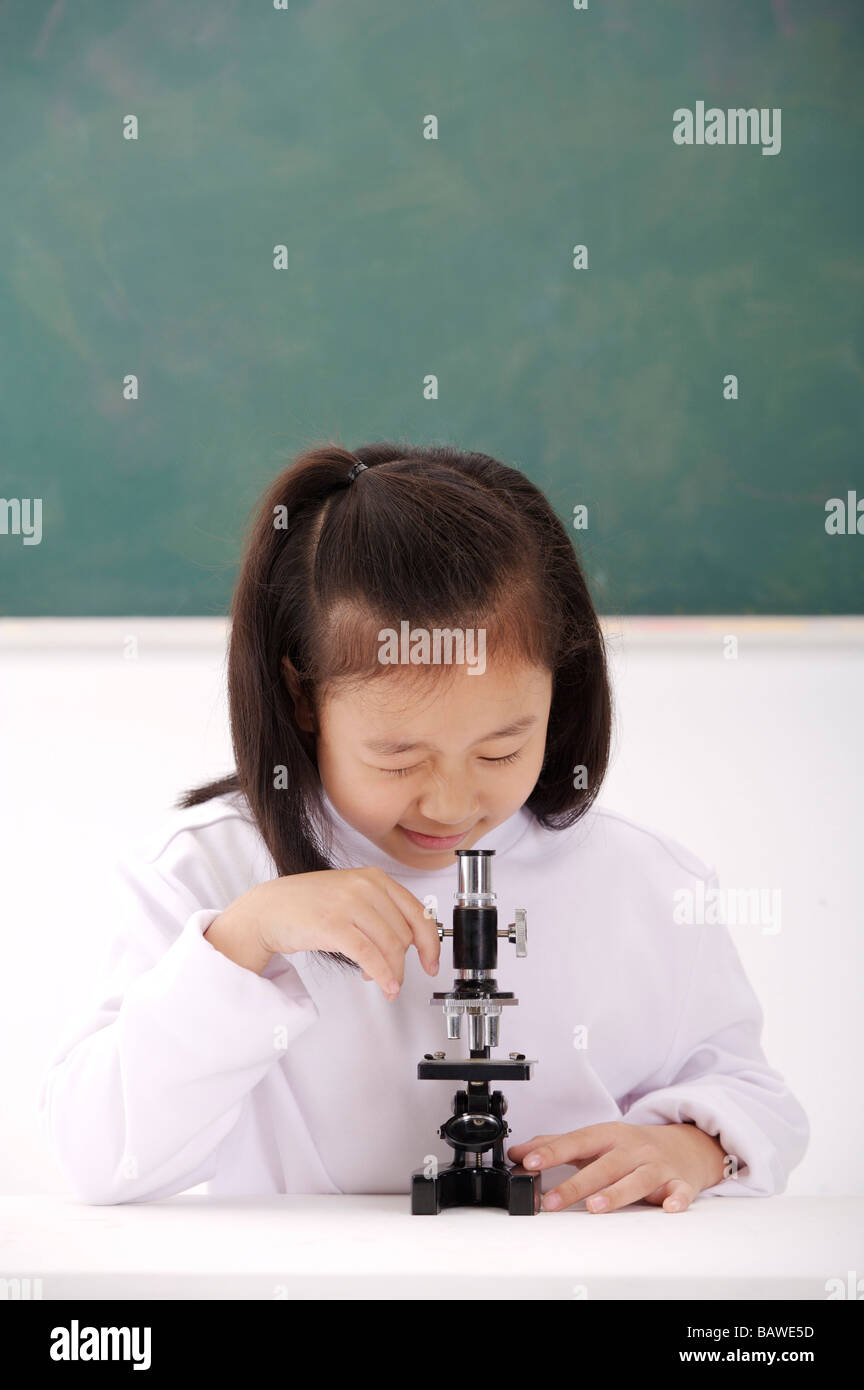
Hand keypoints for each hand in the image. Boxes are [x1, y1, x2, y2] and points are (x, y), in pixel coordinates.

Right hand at [210, 866, 439, 998]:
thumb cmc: (308, 904)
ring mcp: (349, 904)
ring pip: (390, 946)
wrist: (268, 908)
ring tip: (385, 983)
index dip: (431, 943)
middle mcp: (365, 886)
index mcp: (374, 877)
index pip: (418, 912)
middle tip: (395, 976)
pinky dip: (382, 975)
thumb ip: (380, 910)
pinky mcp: (333, 925)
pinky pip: (369, 955)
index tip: (432, 962)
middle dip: (404, 962)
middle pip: (404, 934)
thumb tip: (410, 940)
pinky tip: (384, 985)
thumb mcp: (351, 895)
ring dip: (393, 972)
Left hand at [507, 1121, 726, 1213]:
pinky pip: (678, 1192)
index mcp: (608, 1136)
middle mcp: (631, 1149)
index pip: (576, 1142)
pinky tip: (668, 1207)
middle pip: (603, 1166)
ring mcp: (655, 1166)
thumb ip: (557, 1146)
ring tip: (595, 1206)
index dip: (552, 1152)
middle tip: (551, 1201)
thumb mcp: (596, 1140)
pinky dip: (675, 1199)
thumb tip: (518, 1152)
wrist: (683, 1145)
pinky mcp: (678, 1183)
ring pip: (636, 1180)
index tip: (528, 1162)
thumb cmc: (631, 1146)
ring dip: (616, 1193)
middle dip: (576, 1184)